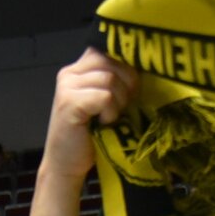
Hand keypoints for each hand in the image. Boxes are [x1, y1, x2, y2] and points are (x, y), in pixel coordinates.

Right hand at [40, 49, 137, 181]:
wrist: (66, 166)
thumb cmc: (90, 136)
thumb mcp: (106, 102)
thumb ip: (117, 81)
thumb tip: (148, 66)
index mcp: (79, 68)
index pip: (109, 49)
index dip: (127, 67)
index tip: (130, 90)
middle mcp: (70, 72)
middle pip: (112, 60)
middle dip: (126, 85)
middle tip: (121, 108)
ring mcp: (67, 86)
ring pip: (110, 78)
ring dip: (118, 102)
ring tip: (110, 118)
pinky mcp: (69, 102)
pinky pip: (105, 96)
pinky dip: (110, 112)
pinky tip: (103, 123)